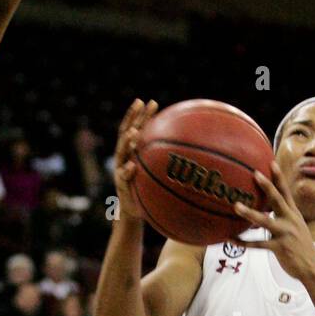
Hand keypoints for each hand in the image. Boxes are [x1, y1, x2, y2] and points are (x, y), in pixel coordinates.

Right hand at [113, 98, 157, 222]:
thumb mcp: (160, 176)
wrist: (135, 212)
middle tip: (139, 102)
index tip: (152, 102)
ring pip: (122, 152)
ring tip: (133, 132)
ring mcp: (121, 170)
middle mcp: (125, 157)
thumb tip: (193, 154)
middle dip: (132, 117)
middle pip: (125, 133)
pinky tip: (132, 166)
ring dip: (127, 141)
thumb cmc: (150, 192)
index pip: (137, 129)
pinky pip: (123, 177)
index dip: (143, 115)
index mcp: (134, 152)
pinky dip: (127, 171)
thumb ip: (167, 164)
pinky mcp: (120, 185)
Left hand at [234, 163, 314, 281]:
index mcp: (294, 214)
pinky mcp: (279, 248)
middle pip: (277, 200)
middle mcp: (290, 221)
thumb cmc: (301, 247)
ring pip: (265, 222)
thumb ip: (284, 218)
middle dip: (267, 186)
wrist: (312, 267)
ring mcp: (285, 234)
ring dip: (250, 213)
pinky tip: (229, 238)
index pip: (286, 192)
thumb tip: (268, 210)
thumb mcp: (296, 228)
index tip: (271, 162)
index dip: (279, 177)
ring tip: (236, 206)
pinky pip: (258, 244)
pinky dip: (243, 242)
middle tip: (255, 173)